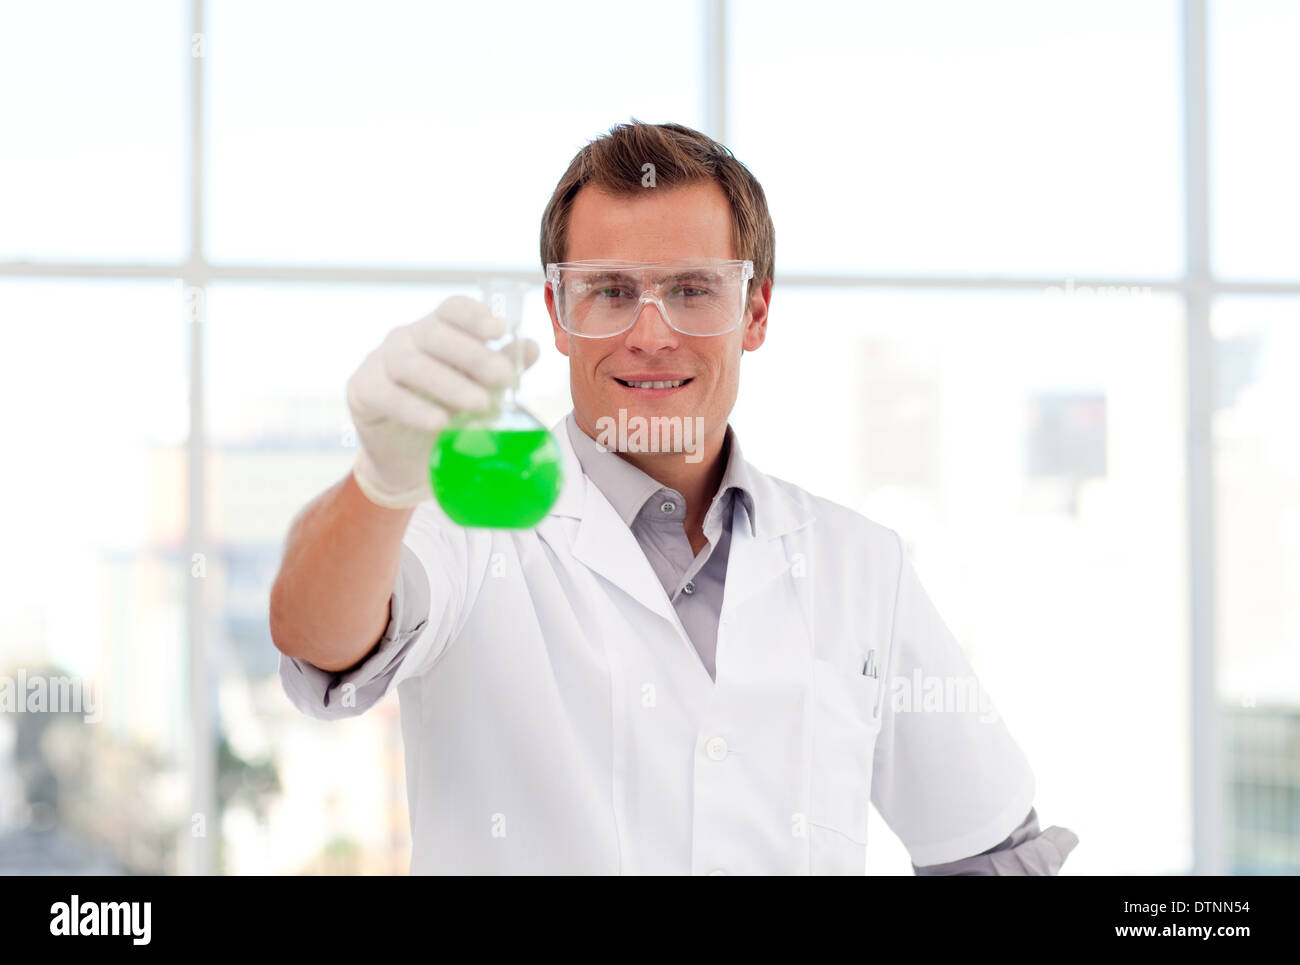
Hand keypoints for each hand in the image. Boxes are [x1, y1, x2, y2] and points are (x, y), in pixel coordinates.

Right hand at [346, 295, 540, 507]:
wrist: (408, 458)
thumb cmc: (446, 413)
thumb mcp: (479, 390)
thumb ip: (502, 367)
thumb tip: (531, 347)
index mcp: (437, 331)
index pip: (451, 309)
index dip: (474, 315)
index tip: (500, 330)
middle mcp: (406, 339)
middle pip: (434, 333)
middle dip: (471, 354)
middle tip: (502, 376)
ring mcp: (380, 362)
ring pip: (409, 362)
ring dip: (447, 382)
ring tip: (479, 403)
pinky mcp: (362, 391)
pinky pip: (385, 394)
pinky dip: (414, 408)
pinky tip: (439, 422)